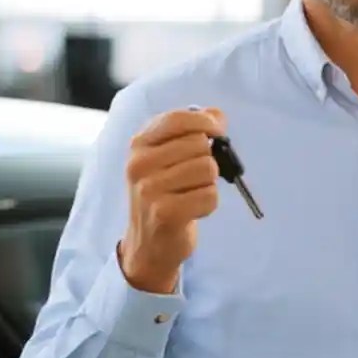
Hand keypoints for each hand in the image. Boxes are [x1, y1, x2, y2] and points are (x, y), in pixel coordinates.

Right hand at [119, 106, 226, 292]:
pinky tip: (192, 211)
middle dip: (208, 160)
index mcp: (139, 144)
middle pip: (200, 144)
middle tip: (194, 178)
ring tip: (191, 194)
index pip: (179, 118)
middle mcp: (139, 164)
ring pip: (207, 169)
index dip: (206, 123)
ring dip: (209, 184)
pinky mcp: (164, 213)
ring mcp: (149, 189)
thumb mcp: (169, 158)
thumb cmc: (165, 194)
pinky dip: (209, 204)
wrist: (149, 243)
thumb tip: (217, 115)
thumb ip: (192, 131)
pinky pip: (209, 195)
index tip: (216, 133)